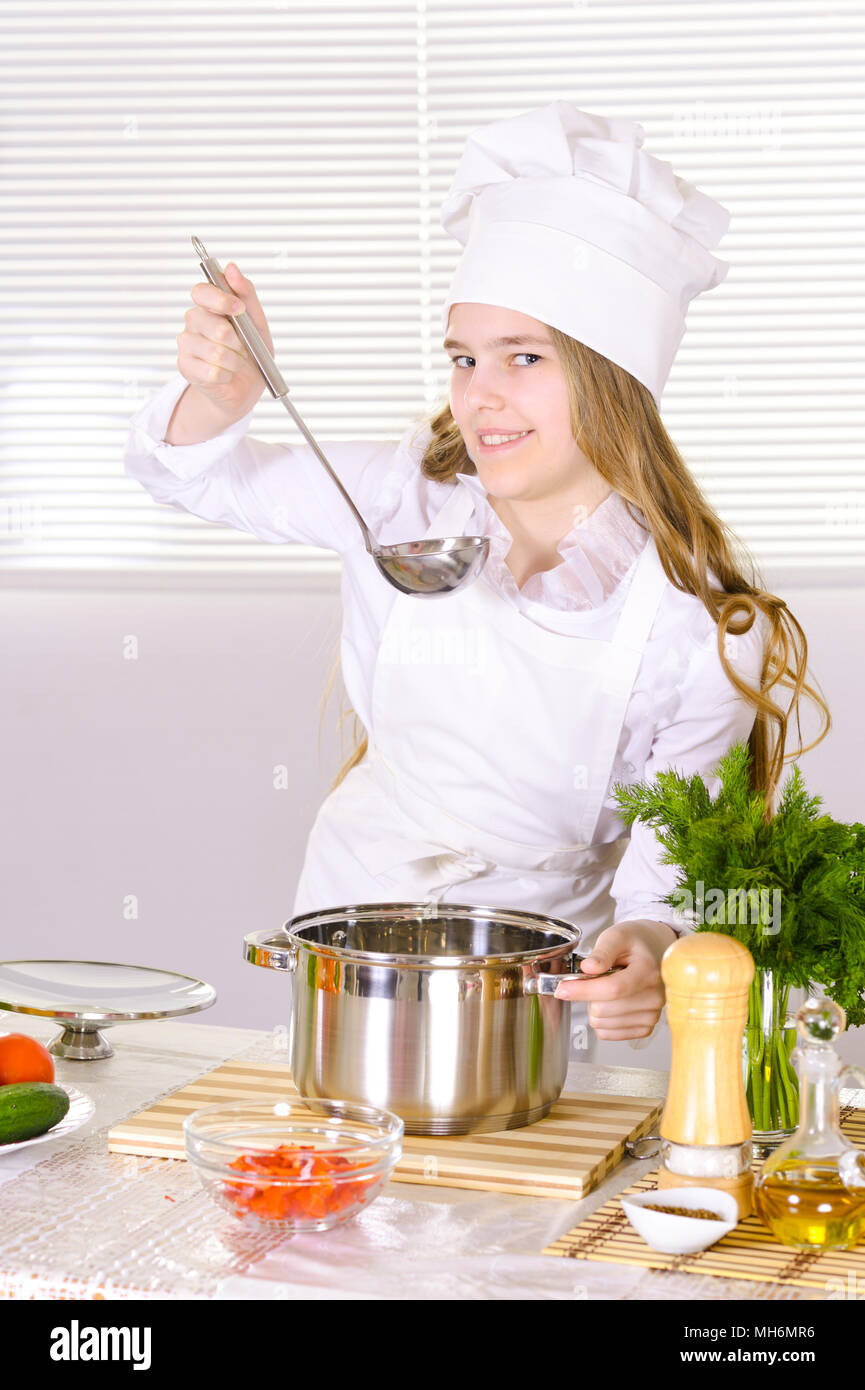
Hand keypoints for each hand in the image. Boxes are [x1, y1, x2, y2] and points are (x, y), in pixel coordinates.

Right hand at [177, 262, 274, 416]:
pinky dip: (227, 375)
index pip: (201, 292)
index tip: (239, 310)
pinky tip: (226, 374)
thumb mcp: (257, 322)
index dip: (221, 300)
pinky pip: (212, 371)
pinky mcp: (186, 367)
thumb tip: (231, 267)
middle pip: (212, 324)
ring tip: (235, 362)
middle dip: (236, 340)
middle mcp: (193, 322)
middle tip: (243, 347)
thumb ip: (246, 294)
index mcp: (207, 306)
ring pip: (215, 351)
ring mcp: (186, 345)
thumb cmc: (251, 352)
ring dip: (234, 361)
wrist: (246, 386)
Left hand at [553, 919, 677, 1039]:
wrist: (655, 951)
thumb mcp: (617, 936)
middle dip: (588, 994)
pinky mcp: (645, 1028)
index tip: (562, 989)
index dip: (583, 991)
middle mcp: (654, 997)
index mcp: (648, 971)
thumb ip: (602, 951)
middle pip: (602, 1009)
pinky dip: (601, 1020)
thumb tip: (588, 968)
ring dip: (595, 1007)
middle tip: (597, 978)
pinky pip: (607, 1033)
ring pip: (602, 1023)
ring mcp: (651, 1015)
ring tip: (608, 987)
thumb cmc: (636, 943)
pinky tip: (611, 1002)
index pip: (612, 989)